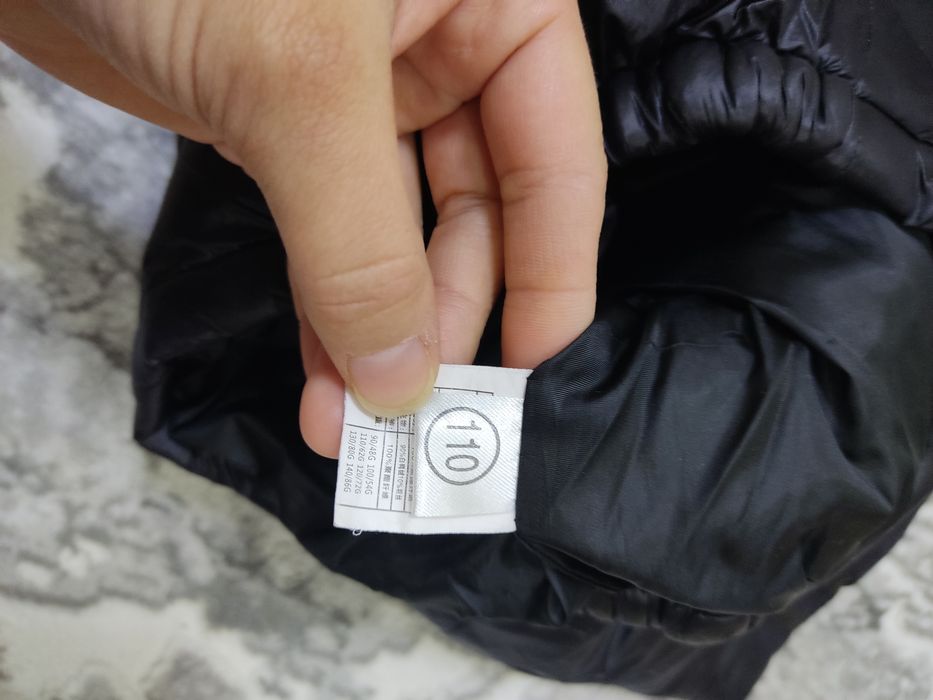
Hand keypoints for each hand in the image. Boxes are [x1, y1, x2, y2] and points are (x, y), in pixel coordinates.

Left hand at [0, 0, 606, 456]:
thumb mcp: (296, 81)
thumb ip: (362, 237)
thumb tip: (400, 378)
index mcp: (494, 7)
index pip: (559, 163)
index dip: (554, 278)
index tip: (530, 380)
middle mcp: (442, 52)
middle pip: (481, 216)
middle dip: (446, 320)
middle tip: (421, 419)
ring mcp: (361, 96)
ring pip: (399, 239)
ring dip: (380, 332)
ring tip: (356, 422)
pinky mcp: (286, 131)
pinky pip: (328, 238)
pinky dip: (325, 309)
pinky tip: (321, 375)